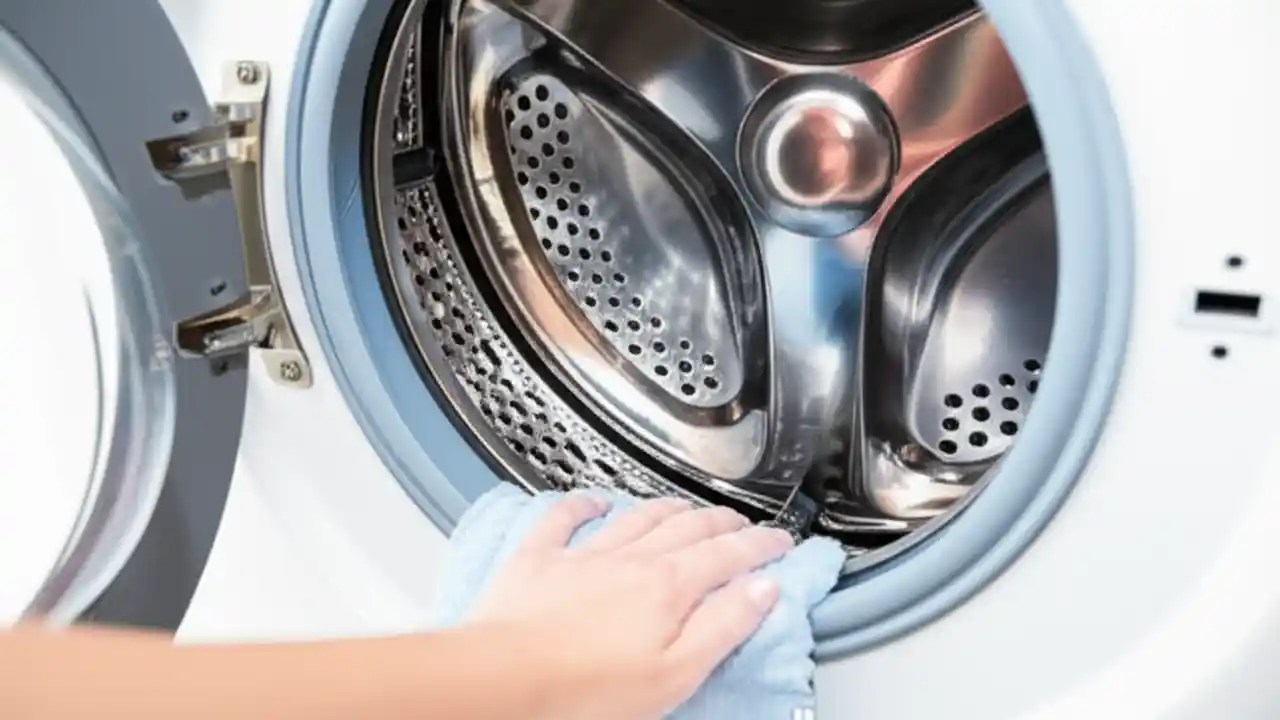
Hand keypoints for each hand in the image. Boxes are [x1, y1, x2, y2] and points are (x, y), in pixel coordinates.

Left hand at [466, 493, 794, 719]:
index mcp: (668, 588)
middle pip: (686, 529)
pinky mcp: (538, 561)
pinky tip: (593, 499)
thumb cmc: (587, 690)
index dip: (760, 546)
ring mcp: (583, 556)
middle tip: (741, 523)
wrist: (505, 680)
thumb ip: (723, 626)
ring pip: (635, 517)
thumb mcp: (676, 673)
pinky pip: (564, 519)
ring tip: (686, 507)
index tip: (780, 541)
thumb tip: (763, 589)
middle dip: (721, 523)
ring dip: (666, 509)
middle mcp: (630, 560)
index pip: (727, 556)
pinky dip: (582, 504)